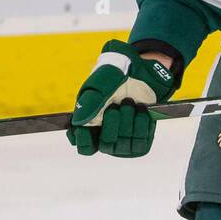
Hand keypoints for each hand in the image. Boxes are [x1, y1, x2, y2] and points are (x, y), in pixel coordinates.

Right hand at [67, 39, 176, 156]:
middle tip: (115, 105)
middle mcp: (106, 134)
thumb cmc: (114, 78)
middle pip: (106, 145)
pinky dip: (142, 125)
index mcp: (90, 124)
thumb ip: (89, 103)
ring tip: (130, 102)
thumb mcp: (100, 85)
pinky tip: (141, 110)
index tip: (89, 126)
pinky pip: (141, 143)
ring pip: (124, 145)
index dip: (85, 141)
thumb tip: (78, 124)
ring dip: (128, 122)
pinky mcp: (140, 137)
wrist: (140, 72)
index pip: (85, 147)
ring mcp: (124, 138)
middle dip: (112, 124)